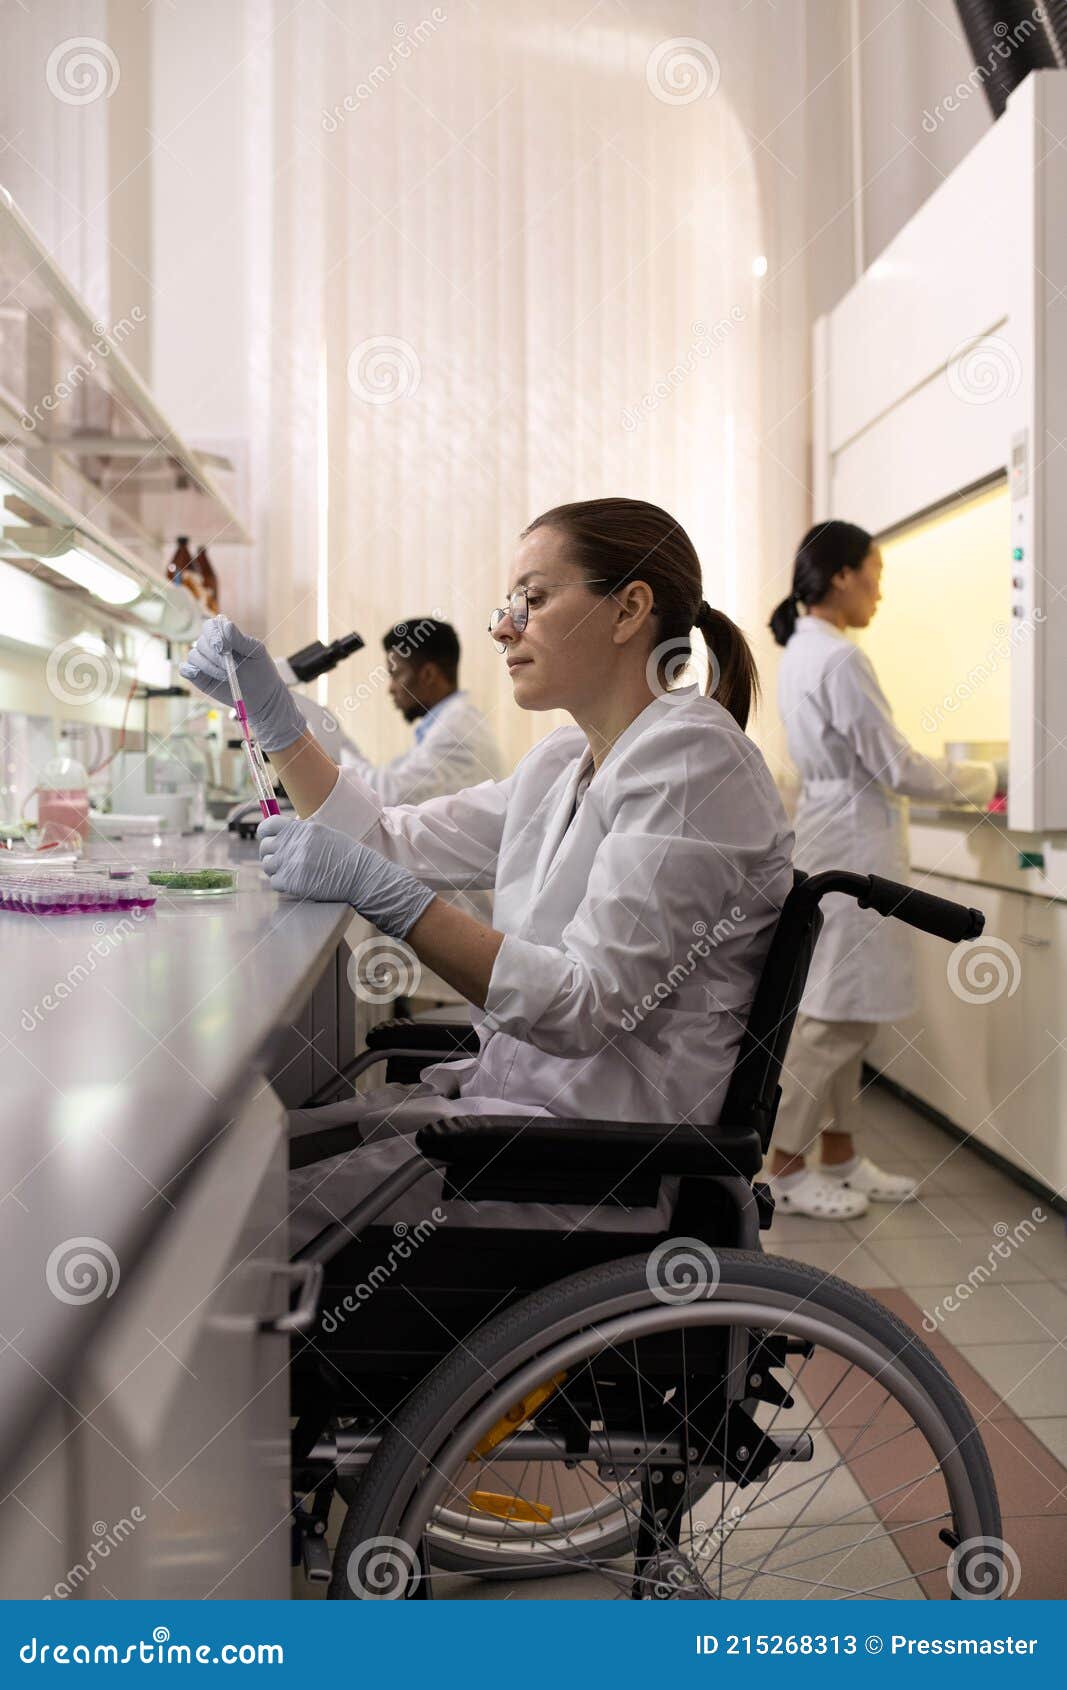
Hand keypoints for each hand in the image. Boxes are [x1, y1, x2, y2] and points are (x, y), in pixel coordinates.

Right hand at [179, 616, 306, 752]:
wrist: (261, 695)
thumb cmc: (260, 670)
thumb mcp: (255, 652)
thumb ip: (240, 639)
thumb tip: (225, 624)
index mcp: (224, 635)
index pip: (210, 626)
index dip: (214, 635)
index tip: (225, 648)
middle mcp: (210, 646)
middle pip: (201, 642)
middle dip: (215, 656)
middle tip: (231, 668)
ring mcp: (203, 661)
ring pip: (194, 656)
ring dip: (209, 666)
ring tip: (226, 676)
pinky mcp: (198, 677)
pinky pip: (185, 669)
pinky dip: (189, 670)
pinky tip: (200, 674)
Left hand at [258, 815, 434, 938]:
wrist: (359, 875)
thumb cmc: (345, 856)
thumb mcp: (324, 834)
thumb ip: (300, 834)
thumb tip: (280, 836)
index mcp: (301, 829)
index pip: (268, 825)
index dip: (265, 833)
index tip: (267, 838)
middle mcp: (293, 843)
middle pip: (265, 847)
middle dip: (271, 853)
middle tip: (281, 860)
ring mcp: (290, 862)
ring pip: (268, 865)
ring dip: (276, 869)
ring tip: (292, 871)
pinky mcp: (291, 881)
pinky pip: (275, 881)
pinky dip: (282, 883)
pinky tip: (296, 882)